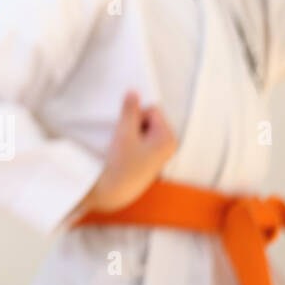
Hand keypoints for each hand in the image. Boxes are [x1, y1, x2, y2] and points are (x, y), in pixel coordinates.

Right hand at [79, 91, 177, 215]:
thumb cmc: (122, 163)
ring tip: (124, 149)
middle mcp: (169, 144)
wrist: (115, 192)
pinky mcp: (152, 160)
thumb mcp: (124, 132)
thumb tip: (134, 92)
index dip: (136, 115)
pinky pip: (142, 141)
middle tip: (125, 140)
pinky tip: (125, 155)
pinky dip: (132, 144)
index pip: (152, 110)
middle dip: (135, 124)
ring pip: (144, 130)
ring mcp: (162, 154)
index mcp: (168, 137)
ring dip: (132, 134)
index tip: (128, 130)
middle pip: (150, 119)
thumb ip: (130, 110)